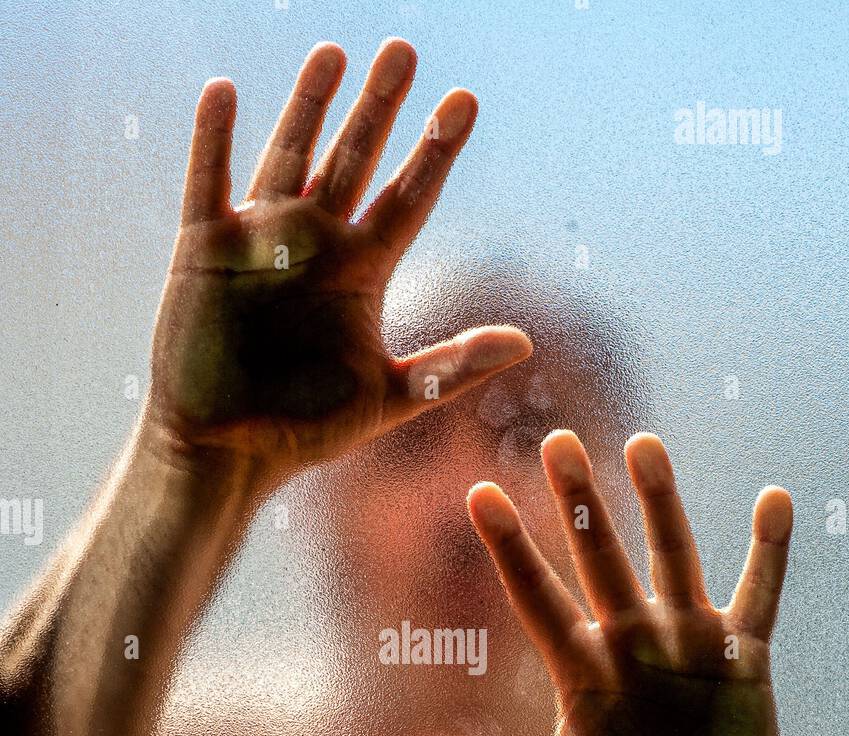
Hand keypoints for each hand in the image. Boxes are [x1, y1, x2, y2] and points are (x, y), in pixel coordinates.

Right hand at [148, 40, 530, 484]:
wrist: (227, 452)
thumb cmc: (305, 430)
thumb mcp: (387, 399)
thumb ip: (451, 368)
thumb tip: (526, 343)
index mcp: (363, 273)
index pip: (407, 199)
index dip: (435, 153)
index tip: (464, 102)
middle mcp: (317, 245)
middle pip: (354, 161)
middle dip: (379, 109)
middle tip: (405, 51)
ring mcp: (261, 241)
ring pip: (290, 156)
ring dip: (309, 107)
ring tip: (334, 54)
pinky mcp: (204, 249)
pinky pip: (209, 182)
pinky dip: (214, 140)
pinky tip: (224, 93)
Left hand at [401, 431, 792, 735]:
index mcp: (579, 668)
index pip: (535, 596)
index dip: (510, 548)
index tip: (479, 494)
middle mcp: (629, 641)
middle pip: (600, 559)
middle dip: (580, 504)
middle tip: (558, 441)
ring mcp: (685, 643)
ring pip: (672, 559)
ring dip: (660, 505)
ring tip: (643, 446)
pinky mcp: (741, 658)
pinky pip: (758, 595)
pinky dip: (767, 553)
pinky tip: (774, 501)